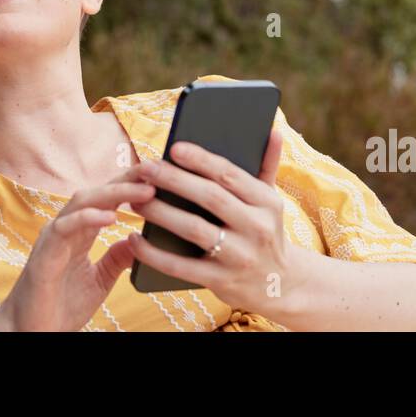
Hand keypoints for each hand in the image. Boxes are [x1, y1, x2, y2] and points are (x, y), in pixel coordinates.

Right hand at [0, 168, 154, 330]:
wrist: (31, 334)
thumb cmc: (60, 307)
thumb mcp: (99, 280)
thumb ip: (116, 259)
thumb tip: (137, 240)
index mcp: (79, 233)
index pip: (107, 199)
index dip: (130, 184)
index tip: (158, 175)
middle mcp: (65, 229)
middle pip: (97, 192)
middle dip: (127, 179)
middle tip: (156, 171)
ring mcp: (53, 238)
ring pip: (82, 201)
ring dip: (115, 192)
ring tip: (144, 191)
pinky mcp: (44, 255)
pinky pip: (65, 227)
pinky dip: (88, 217)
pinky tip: (111, 217)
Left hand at [126, 128, 289, 313]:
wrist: (280, 285)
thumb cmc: (265, 232)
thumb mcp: (272, 200)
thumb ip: (268, 165)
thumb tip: (273, 131)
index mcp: (267, 202)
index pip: (230, 175)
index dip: (201, 159)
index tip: (173, 148)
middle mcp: (257, 228)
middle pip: (209, 197)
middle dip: (173, 180)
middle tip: (145, 168)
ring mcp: (240, 257)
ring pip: (194, 229)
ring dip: (160, 213)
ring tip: (135, 201)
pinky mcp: (222, 282)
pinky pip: (181, 267)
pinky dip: (154, 253)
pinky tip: (135, 240)